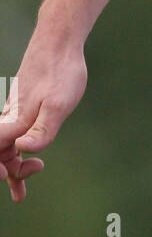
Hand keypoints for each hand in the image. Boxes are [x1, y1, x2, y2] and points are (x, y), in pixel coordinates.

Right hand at [1, 29, 86, 202]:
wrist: (59, 43)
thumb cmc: (60, 73)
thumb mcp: (57, 105)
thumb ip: (41, 130)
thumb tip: (24, 151)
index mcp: (11, 121)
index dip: (2, 170)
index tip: (14, 175)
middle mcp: (7, 119)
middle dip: (7, 173)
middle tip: (25, 187)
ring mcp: (13, 113)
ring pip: (4, 147)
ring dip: (11, 168)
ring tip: (20, 193)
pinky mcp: (22, 108)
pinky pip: (13, 136)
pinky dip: (17, 153)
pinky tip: (28, 161)